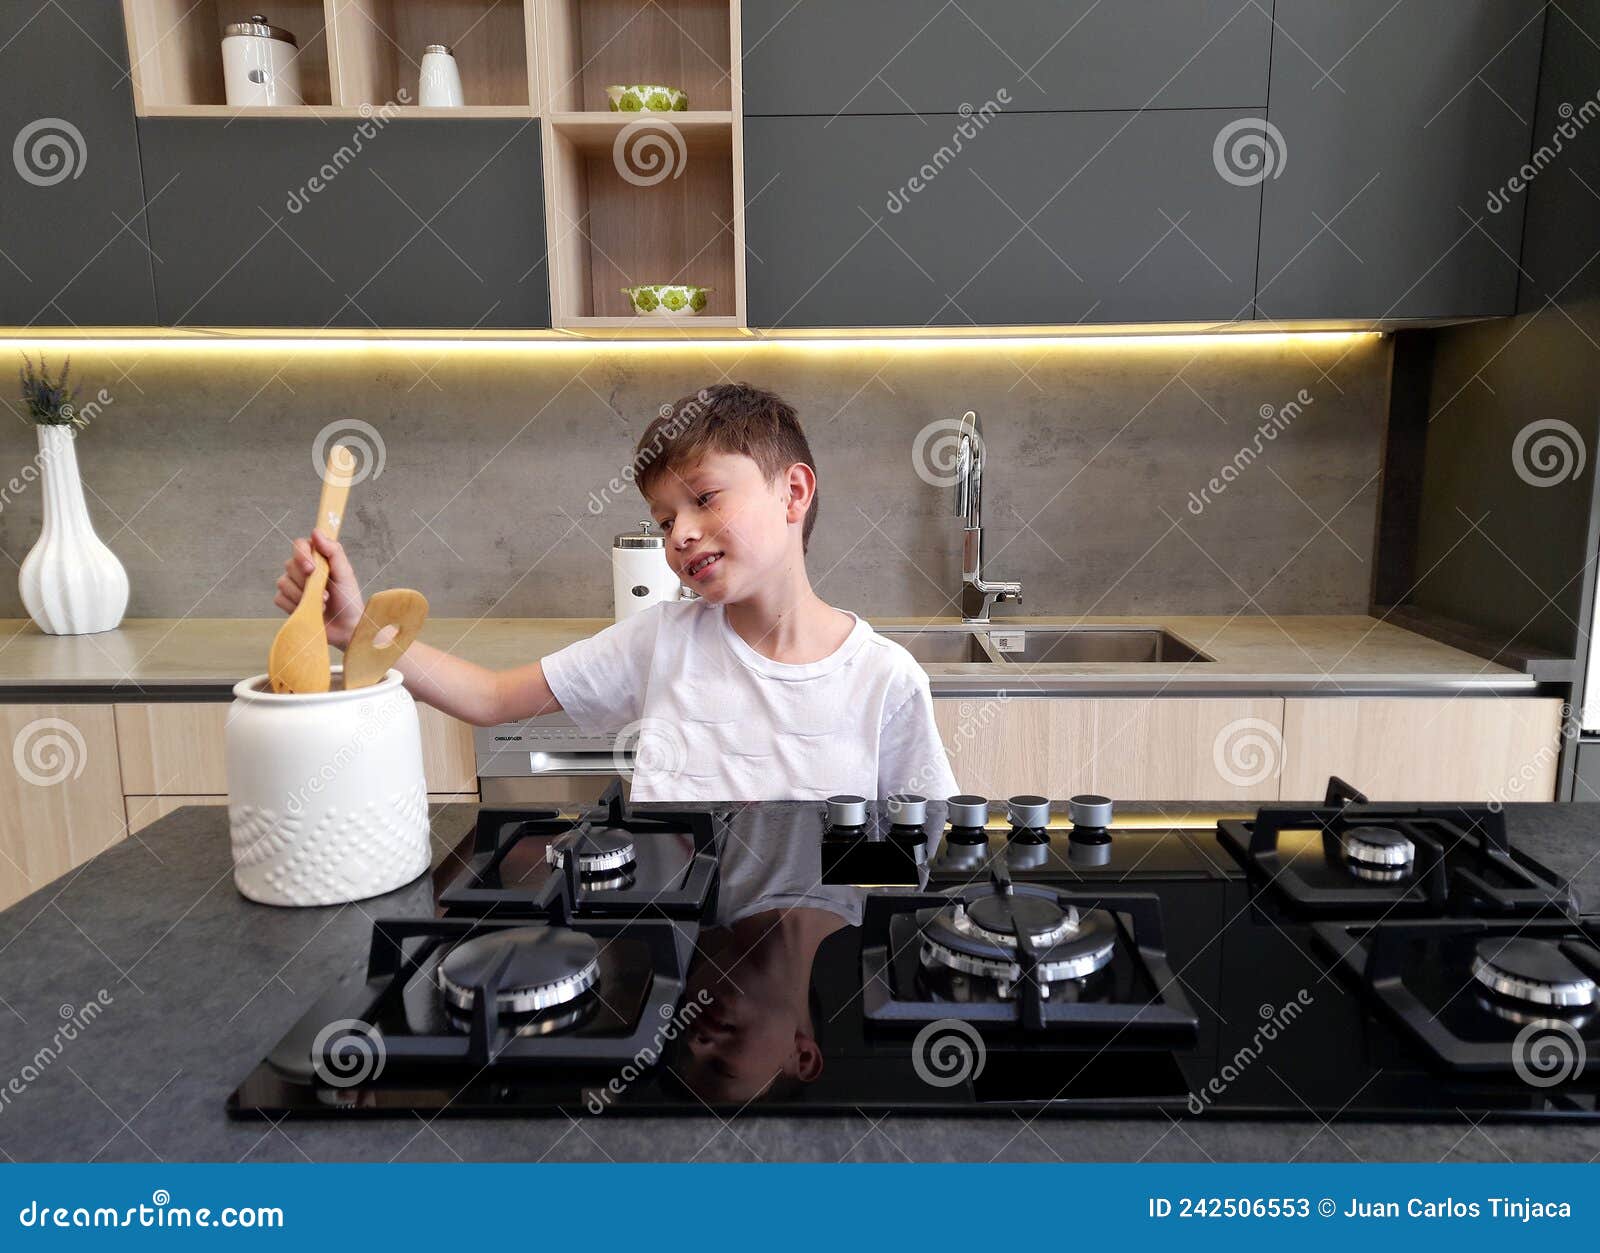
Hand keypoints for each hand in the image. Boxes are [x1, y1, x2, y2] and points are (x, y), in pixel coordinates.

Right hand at [274, 529, 365, 649]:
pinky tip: (309, 610)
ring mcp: (293, 585)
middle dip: (307, 582)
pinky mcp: (287, 601)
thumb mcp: (345, 573)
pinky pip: (280, 598)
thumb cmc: (348, 600)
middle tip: (325, 594)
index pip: (299, 545)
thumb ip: (333, 551)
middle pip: (290, 564)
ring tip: (322, 604)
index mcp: (318, 558)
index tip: (311, 568)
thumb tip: (317, 532)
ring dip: (304, 596)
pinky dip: (295, 606)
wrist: (346, 628)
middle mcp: (303, 569)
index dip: (302, 555)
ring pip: (284, 582)